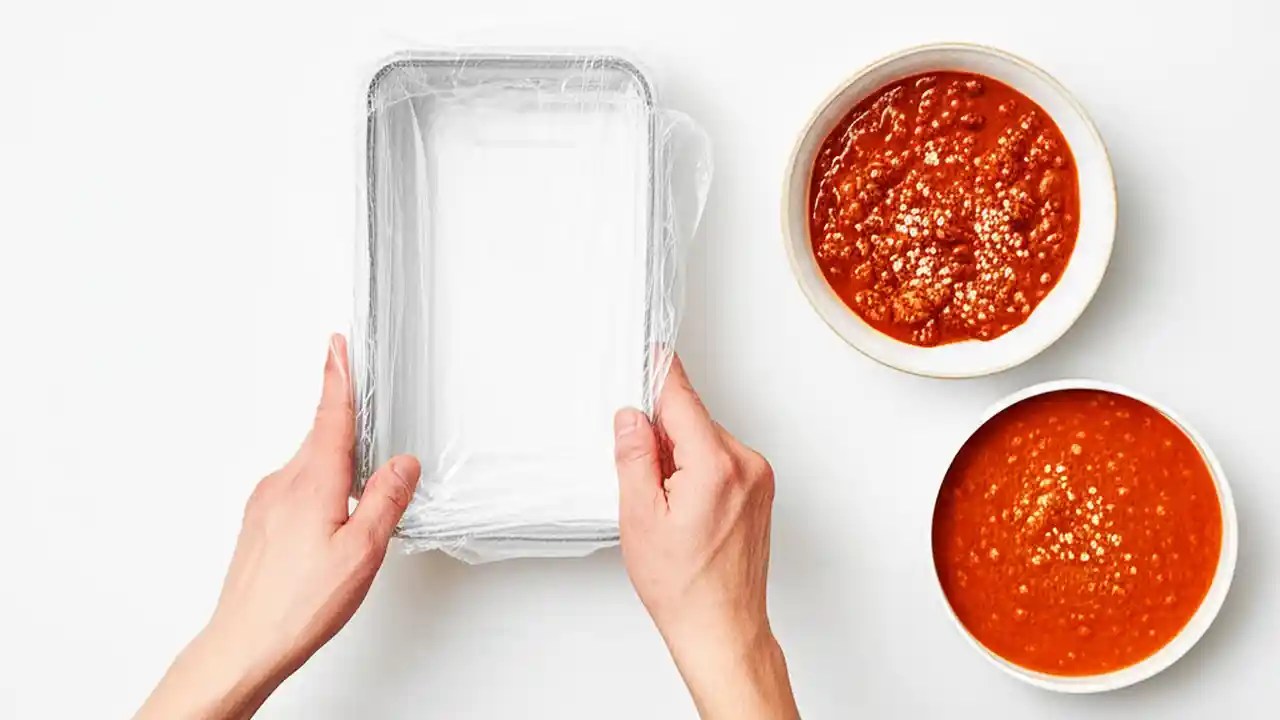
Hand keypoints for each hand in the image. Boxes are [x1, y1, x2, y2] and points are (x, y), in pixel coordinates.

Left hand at [136, 335, 420, 719]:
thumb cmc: (297, 605)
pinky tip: (331, 519)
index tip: (336, 346)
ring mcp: (266, 503)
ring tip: (357, 491)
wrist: (243, 643)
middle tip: (362, 407)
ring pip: (309, 466)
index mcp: (313, 483)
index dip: (337, 377)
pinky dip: (319, 488)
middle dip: (344, 422)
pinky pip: (296, 488)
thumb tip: (403, 464)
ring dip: (334, 464)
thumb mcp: (362, 552)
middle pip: (321, 438)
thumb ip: (385, 501)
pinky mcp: (259, 523)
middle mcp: (283, 484)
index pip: (330, 417)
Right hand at [614, 357, 797, 719]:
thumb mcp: (639, 517)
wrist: (723, 629)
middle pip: (693, 420)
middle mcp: (746, 464)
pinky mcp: (760, 492)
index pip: (682, 398)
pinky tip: (684, 511)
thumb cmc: (684, 587)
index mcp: (716, 464)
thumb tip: (632, 415)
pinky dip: (697, 472)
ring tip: (666, 507)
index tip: (649, 351)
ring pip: (706, 441)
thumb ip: (634, 456)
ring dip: (679, 457)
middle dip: (662, 435)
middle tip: (641, 479)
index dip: (659, 374)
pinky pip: (720, 461)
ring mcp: (758, 479)